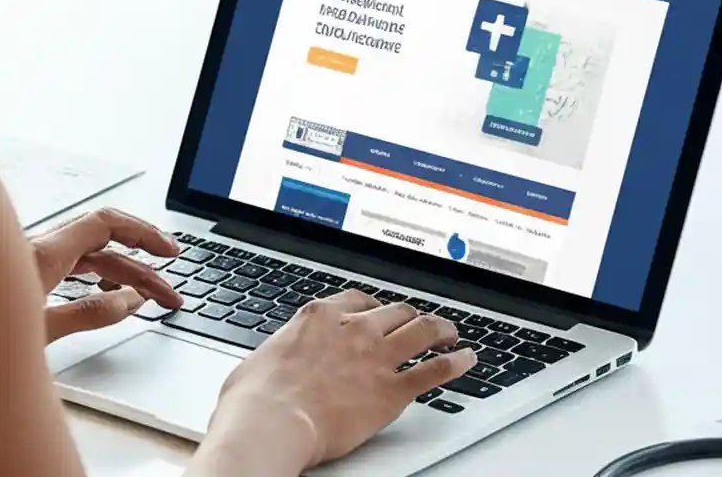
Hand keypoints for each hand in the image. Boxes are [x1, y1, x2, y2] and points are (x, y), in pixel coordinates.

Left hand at [30, 207, 182, 341]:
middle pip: (102, 246)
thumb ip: (88, 313)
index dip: (143, 233)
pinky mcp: (22, 275)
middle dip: (140, 268)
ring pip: (85, 257)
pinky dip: (95, 276)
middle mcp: (36, 249)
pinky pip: (68, 265)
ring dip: (119, 274)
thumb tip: (129, 300)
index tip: (168, 252)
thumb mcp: (41, 331)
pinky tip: (105, 292)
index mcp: (43, 254)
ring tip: (144, 295)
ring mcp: (27, 261)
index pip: (106, 224)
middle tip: (167, 293)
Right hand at [191, 290, 476, 474]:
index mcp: (320, 316)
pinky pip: (434, 371)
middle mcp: (354, 330)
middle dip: (409, 315)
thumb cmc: (256, 397)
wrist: (271, 421)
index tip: (378, 311)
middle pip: (394, 312)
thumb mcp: (261, 359)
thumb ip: (282, 353)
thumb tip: (274, 364)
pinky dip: (455, 364)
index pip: (357, 299)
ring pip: (422, 332)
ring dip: (441, 330)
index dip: (373, 306)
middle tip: (418, 321)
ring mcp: (377, 358)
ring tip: (452, 333)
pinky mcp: (393, 391)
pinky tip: (465, 360)